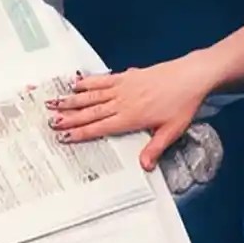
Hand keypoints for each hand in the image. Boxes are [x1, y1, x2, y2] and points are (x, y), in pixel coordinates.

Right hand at [49, 51, 220, 170]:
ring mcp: (123, 87)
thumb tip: (144, 166)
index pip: (100, 128)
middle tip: (50, 122)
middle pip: (90, 112)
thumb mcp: (172, 130)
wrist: (194, 76)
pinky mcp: (127, 76)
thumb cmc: (184, 103)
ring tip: (53, 102)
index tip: (64, 136)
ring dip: (71, 100)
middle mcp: (123, 102)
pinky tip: (75, 83)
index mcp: (131, 118)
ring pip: (91, 95)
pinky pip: (103, 79)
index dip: (80, 132)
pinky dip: (88, 81)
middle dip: (69, 117)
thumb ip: (155, 148)